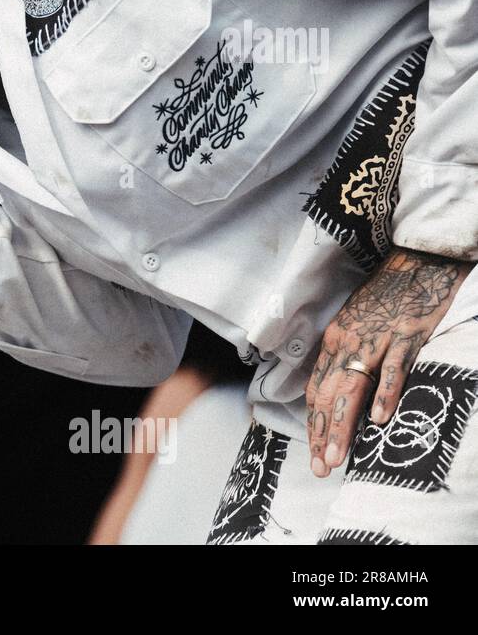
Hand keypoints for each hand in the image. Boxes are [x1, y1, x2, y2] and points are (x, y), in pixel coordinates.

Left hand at [306, 247, 472, 475]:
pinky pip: (392, 369)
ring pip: (351, 388)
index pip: (316, 388)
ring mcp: (376, 339)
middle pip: (328, 395)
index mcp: (335, 340)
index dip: (313, 421)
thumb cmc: (388, 294)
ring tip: (336, 456)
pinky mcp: (405, 335)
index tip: (312, 449)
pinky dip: (384, 394)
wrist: (415, 260)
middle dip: (321, 435)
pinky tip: (378, 420)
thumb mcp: (358, 323)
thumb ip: (349, 354)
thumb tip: (340, 387)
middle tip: (319, 467)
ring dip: (342, 425)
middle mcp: (348, 341)